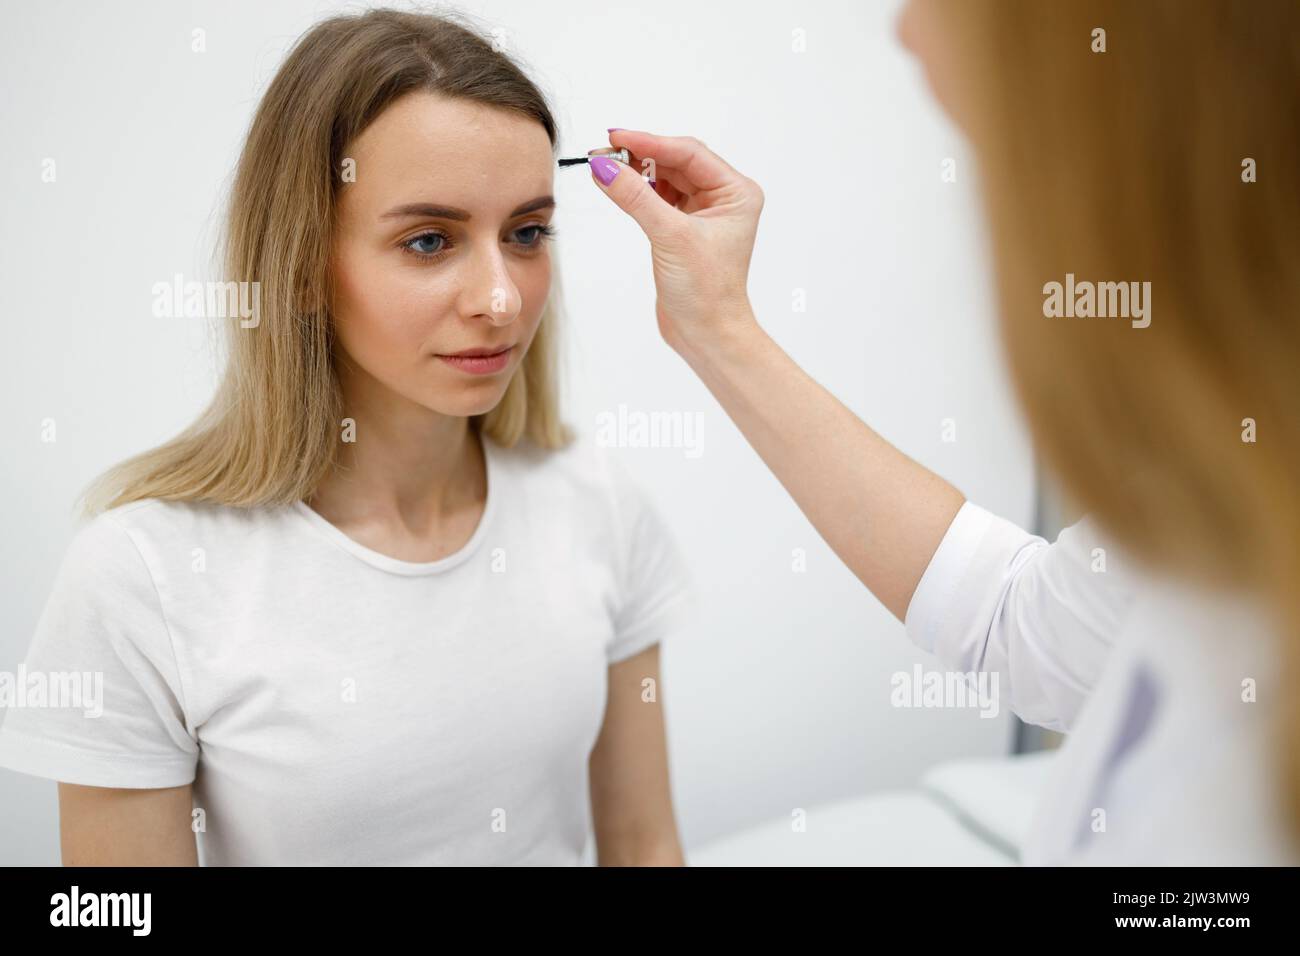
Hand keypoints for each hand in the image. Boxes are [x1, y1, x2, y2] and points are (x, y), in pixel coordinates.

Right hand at [586, 130, 763, 355]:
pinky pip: (658, 198)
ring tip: (604, 167)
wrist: (707, 335)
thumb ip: (636, 197)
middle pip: (676, 162)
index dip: (650, 142)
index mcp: (736, 192)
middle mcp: (724, 198)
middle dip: (640, 156)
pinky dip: (637, 191)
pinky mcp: (683, 229)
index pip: (689, 153)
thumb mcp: (670, 236)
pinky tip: (618, 186)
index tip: (615, 137)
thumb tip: (603, 166)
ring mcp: (703, 213)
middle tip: (602, 153)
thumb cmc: (705, 292)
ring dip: (636, 172)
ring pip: (665, 178)